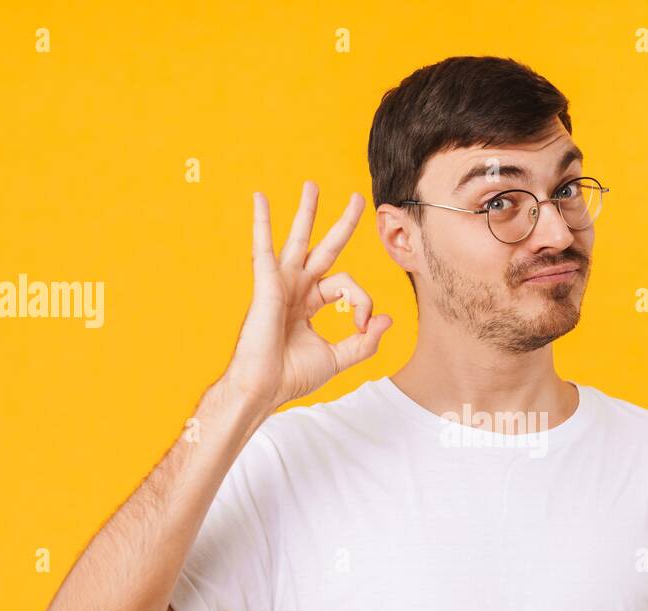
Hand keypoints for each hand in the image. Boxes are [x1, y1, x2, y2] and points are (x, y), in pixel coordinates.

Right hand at [222, 182, 392, 413]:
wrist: (264, 388)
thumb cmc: (292, 376)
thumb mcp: (338, 358)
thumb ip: (365, 341)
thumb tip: (387, 319)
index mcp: (311, 303)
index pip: (348, 287)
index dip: (363, 303)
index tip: (362, 325)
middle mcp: (297, 289)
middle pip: (325, 249)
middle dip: (342, 224)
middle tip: (358, 200)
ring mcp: (281, 284)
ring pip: (299, 240)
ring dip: (307, 212)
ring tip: (313, 185)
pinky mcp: (267, 284)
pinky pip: (264, 248)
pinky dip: (262, 223)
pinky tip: (259, 198)